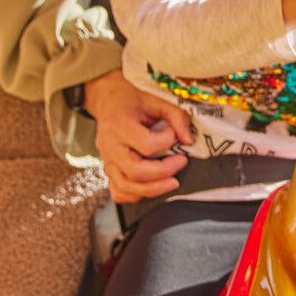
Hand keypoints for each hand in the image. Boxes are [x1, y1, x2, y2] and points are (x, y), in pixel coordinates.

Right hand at [82, 69, 192, 200]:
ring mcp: (106, 160)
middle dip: (163, 172)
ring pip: (126, 186)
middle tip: (181, 163)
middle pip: (135, 171)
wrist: (108, 100)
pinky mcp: (108, 169)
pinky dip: (135, 195)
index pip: (146, 144)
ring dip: (153, 189)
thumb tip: (188, 140)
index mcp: (120, 124)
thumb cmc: (133, 100)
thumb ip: (176, 117)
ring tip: (173, 182)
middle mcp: (109, 145)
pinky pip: (118, 192)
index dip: (166, 142)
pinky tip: (151, 188)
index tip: (173, 134)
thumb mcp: (156, 100)